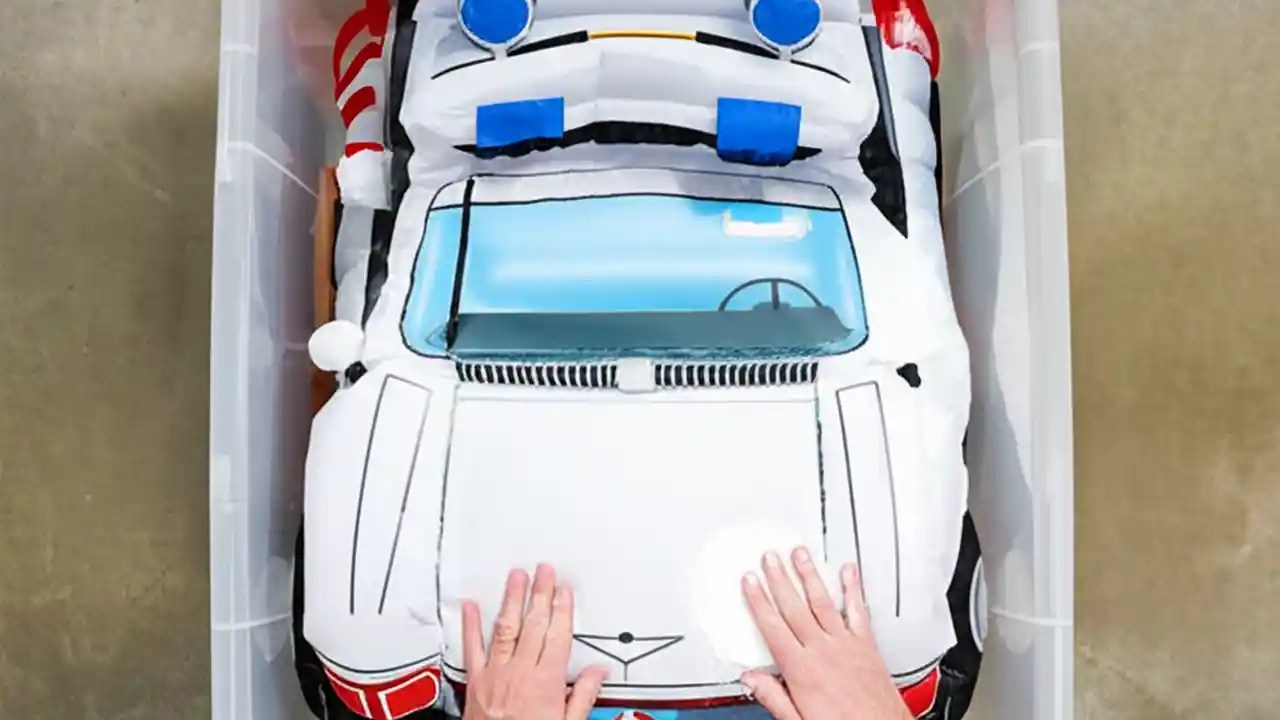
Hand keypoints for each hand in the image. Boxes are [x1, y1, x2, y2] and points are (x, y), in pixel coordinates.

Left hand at [462, 564, 609, 719]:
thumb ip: (582, 697)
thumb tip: (598, 674)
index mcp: (546, 683)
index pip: (557, 637)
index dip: (562, 610)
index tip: (565, 590)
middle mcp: (520, 673)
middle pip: (533, 625)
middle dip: (540, 594)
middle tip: (544, 570)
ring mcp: (496, 674)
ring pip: (505, 629)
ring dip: (511, 599)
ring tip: (516, 576)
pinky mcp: (476, 681)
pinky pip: (472, 648)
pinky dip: (470, 625)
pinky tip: (470, 606)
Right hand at [740, 549, 913, 719]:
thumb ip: (774, 697)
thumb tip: (752, 679)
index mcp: (802, 670)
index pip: (773, 627)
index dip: (759, 601)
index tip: (750, 582)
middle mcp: (823, 651)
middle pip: (795, 608)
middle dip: (780, 580)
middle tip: (770, 557)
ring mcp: (846, 644)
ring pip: (822, 602)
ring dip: (809, 575)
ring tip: (800, 554)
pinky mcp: (867, 644)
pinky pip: (858, 610)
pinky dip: (853, 588)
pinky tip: (848, 571)